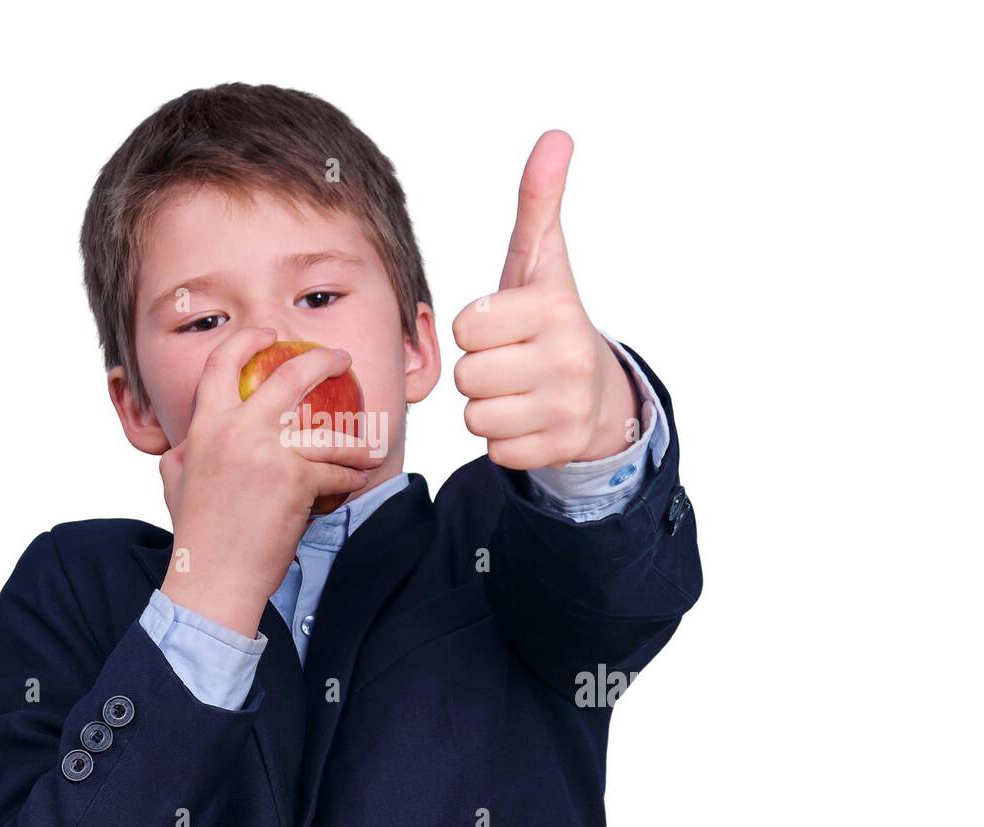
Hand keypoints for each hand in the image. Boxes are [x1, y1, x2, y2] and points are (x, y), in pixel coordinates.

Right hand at [158, 327, 377, 635]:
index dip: (248, 340)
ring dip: (356, 437)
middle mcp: (237, 431)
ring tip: (370, 444)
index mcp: (206, 426)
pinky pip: (335, 470)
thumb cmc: (197, 534)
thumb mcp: (177, 479)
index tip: (271, 335)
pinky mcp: (296, 481)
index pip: (221, 364)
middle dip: (323, 361)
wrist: (213, 577)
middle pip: (289, 376)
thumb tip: (191, 438)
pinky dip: (351, 476)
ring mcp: (269, 454)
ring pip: (326, 431)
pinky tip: (358, 480)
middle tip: (342, 359)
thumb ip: (187, 449)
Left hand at [452, 130, 638, 469]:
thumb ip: (538, 201)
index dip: (474, 327)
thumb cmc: (549, 320)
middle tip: (511, 361)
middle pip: (466, 375)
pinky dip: (505, 439)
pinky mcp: (561, 447)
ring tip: (518, 389)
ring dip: (487, 406)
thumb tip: (555, 136)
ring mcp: (567, 407)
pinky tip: (529, 419)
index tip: (503, 325)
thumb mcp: (543, 261)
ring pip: (475, 416)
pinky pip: (494, 450)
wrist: (600, 391)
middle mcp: (566, 358)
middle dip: (479, 370)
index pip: (465, 326)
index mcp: (553, 308)